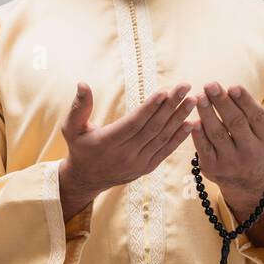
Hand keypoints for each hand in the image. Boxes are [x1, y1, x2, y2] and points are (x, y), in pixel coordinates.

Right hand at [60, 81, 195, 212]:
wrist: (86, 179)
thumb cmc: (79, 147)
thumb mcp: (71, 128)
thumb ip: (79, 107)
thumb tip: (82, 84)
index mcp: (108, 142)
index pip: (134, 123)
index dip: (150, 107)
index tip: (165, 91)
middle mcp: (125, 155)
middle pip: (153, 128)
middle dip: (171, 106)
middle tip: (185, 87)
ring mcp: (138, 163)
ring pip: (162, 138)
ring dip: (179, 118)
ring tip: (192, 101)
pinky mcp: (146, 168)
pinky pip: (165, 151)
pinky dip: (179, 138)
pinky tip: (190, 123)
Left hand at [189, 75, 263, 198]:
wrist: (246, 178)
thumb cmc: (260, 141)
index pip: (257, 117)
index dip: (244, 101)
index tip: (232, 86)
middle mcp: (252, 152)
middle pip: (235, 123)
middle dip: (221, 102)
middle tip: (209, 85)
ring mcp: (231, 161)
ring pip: (217, 133)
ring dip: (207, 113)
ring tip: (199, 96)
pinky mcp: (212, 167)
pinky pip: (203, 148)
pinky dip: (197, 133)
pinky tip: (192, 119)